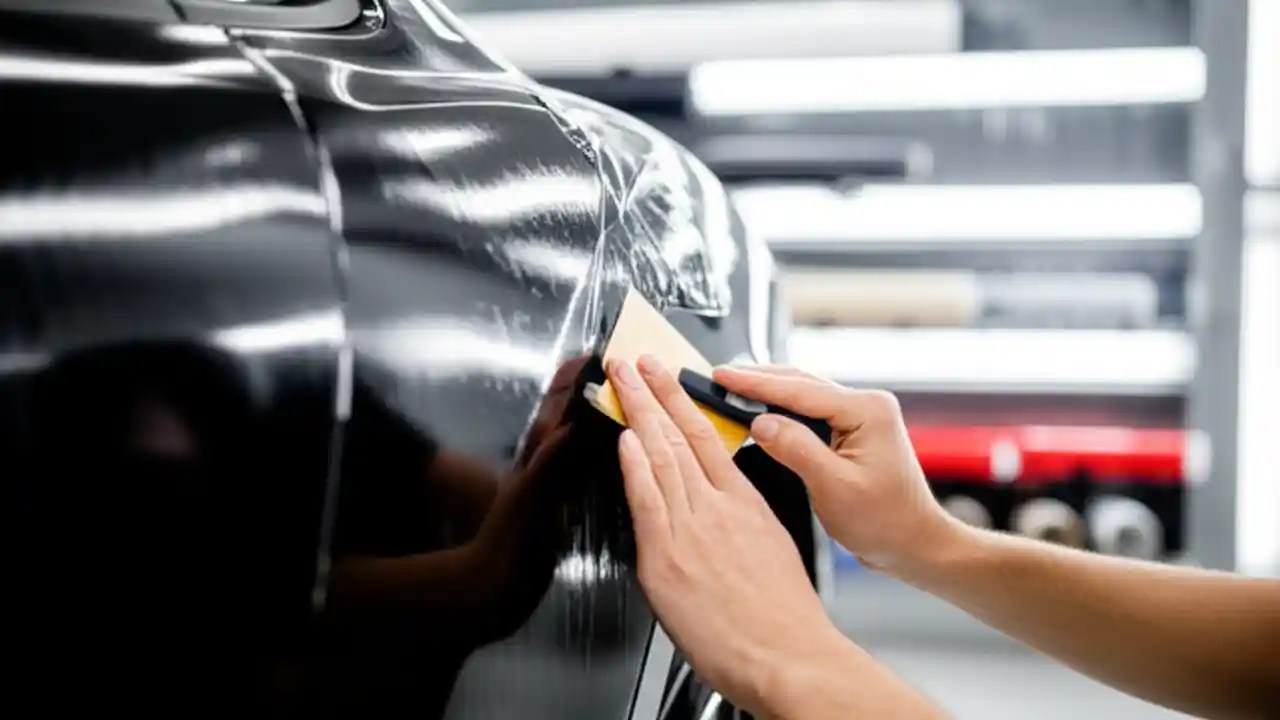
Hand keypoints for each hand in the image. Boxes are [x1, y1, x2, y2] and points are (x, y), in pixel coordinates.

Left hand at [606, 355, 852, 715]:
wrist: (787, 655)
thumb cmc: (782, 619)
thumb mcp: (771, 553)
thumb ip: (740, 527)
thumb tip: (721, 518)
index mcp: (745, 504)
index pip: (706, 439)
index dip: (682, 402)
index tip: (668, 378)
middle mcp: (717, 507)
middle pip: (679, 435)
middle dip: (653, 392)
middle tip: (635, 360)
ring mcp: (690, 528)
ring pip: (661, 455)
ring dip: (638, 412)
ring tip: (622, 380)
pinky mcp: (666, 556)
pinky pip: (647, 497)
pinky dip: (635, 462)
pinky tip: (625, 437)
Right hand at [713, 366, 956, 573]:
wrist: (914, 543)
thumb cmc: (886, 521)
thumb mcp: (835, 488)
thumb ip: (797, 450)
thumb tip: (761, 423)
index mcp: (868, 411)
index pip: (800, 390)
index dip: (755, 382)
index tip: (722, 375)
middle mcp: (867, 405)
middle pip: (801, 384)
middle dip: (759, 380)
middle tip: (720, 378)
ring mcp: (861, 417)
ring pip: (805, 396)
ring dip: (769, 393)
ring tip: (733, 390)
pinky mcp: (853, 432)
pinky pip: (811, 413)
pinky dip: (783, 411)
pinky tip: (762, 412)